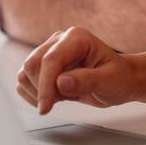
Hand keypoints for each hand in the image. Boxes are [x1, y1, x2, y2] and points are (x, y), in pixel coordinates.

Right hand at [16, 26, 143, 114]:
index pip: (50, 59)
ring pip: (25, 73)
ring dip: (38, 92)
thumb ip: (87, 81)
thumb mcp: (109, 81)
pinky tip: (55, 97)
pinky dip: (34, 94)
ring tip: (64, 96)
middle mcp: (59, 41)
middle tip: (63, 101)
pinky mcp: (43, 66)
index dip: (45, 85)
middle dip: (42, 89)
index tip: (45, 107)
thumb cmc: (119, 78)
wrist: (121, 81)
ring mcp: (49, 52)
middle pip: (32, 65)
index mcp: (76, 37)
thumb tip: (61, 82)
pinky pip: (25, 81)